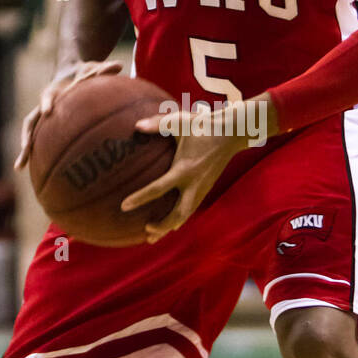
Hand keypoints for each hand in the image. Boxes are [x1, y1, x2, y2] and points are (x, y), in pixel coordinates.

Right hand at [14, 60, 121, 169]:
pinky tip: (36, 172)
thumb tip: (120, 65)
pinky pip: (40, 141)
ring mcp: (43, 116)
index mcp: (54, 90)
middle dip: (27, 135)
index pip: (48, 95)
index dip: (47, 102)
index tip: (48, 111)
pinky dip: (37, 156)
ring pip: (30, 134)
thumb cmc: (83, 72)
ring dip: (25, 150)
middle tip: (25, 148)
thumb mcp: (93, 68)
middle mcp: (44, 104)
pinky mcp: (47, 125)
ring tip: (19, 167)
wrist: (69, 72)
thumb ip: (104, 69)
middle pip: (31, 121)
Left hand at [120, 105, 251, 242]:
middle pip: (177, 215)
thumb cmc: (203, 125)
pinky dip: (179, 218)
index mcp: (184, 169)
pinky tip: (169, 223)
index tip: (124, 206)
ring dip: (170, 226)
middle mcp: (194, 184)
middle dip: (162, 227)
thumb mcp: (180, 121)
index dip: (140, 199)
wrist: (233, 133)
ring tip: (153, 235)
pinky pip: (191, 208)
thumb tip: (136, 126)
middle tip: (145, 231)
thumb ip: (157, 124)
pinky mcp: (206, 188)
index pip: (158, 188)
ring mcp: (202, 188)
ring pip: (185, 216)